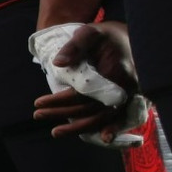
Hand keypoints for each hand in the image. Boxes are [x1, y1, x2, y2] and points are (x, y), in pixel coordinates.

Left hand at [30, 21, 147, 146]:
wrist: (131, 36)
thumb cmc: (106, 35)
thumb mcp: (89, 33)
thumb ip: (74, 47)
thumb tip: (58, 63)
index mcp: (116, 72)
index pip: (83, 93)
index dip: (60, 100)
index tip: (38, 103)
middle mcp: (127, 88)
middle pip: (92, 109)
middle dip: (63, 114)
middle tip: (38, 115)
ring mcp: (133, 95)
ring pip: (105, 118)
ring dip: (80, 128)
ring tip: (55, 132)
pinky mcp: (133, 99)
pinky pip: (121, 118)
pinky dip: (110, 128)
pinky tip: (100, 138)